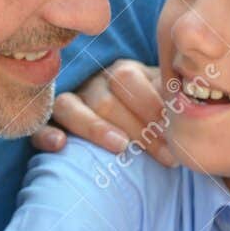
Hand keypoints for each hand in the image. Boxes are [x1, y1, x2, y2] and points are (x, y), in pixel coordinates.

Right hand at [31, 61, 175, 166]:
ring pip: (70, 107)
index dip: (152, 108)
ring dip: (96, 128)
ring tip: (122, 147)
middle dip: (138, 129)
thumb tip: (189, 116)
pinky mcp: (49, 125)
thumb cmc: (152, 121)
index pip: (129, 81)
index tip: (176, 137)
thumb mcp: (164, 105)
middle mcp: (92, 84)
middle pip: (105, 99)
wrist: (128, 129)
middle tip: (166, 157)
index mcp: (121, 74)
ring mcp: (69, 102)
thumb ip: (172, 106)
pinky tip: (60, 145)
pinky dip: (46, 135)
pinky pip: (40, 126)